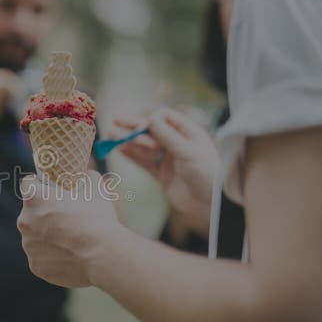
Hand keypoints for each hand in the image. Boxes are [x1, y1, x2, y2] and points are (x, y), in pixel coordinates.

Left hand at [17, 171, 123, 288]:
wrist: (103, 255)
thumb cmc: (98, 218)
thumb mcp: (95, 187)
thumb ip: (84, 177)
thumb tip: (84, 176)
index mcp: (34, 198)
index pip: (28, 184)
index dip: (40, 185)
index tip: (51, 190)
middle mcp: (24, 221)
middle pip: (30, 213)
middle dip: (44, 214)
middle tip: (66, 218)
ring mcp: (29, 246)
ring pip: (35, 237)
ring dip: (47, 236)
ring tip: (71, 240)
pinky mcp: (36, 266)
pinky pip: (42, 258)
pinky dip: (52, 257)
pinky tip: (70, 256)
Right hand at [112, 108, 217, 235]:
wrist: (210, 204)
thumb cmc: (206, 173)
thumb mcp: (187, 152)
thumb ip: (167, 136)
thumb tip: (149, 118)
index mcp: (188, 132)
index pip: (165, 118)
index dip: (150, 120)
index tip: (141, 127)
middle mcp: (177, 143)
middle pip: (151, 130)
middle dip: (133, 126)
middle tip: (114, 120)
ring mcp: (168, 159)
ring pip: (144, 147)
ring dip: (128, 141)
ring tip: (111, 136)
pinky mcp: (162, 174)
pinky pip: (144, 162)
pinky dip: (131, 156)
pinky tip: (119, 150)